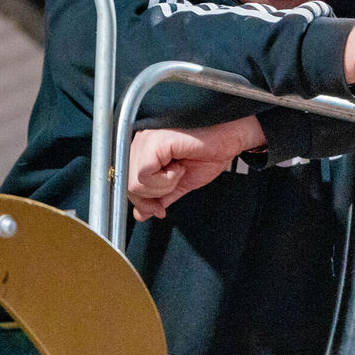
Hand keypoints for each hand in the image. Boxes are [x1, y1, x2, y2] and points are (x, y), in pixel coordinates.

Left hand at [128, 116, 264, 221]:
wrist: (228, 140)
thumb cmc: (208, 153)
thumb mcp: (179, 183)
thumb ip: (158, 197)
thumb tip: (141, 214)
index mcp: (142, 149)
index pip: (125, 183)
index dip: (142, 202)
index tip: (159, 208)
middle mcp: (139, 141)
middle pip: (127, 185)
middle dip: (153, 196)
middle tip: (175, 182)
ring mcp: (145, 139)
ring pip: (135, 183)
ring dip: (162, 187)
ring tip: (179, 171)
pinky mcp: (155, 141)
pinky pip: (145, 174)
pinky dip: (165, 180)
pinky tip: (179, 167)